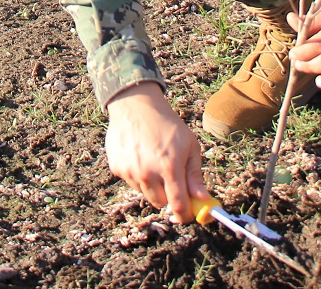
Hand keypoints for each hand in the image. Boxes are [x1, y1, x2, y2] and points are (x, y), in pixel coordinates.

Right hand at [104, 83, 209, 222]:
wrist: (135, 105)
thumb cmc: (167, 124)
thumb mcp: (189, 145)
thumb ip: (195, 174)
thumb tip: (203, 199)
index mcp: (170, 166)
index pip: (178, 204)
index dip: (184, 214)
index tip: (186, 214)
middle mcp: (148, 172)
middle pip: (160, 203)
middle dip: (168, 197)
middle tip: (171, 181)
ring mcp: (130, 171)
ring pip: (145, 193)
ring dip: (153, 186)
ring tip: (154, 162)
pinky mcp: (117, 168)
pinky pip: (131, 182)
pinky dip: (138, 176)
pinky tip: (140, 156)